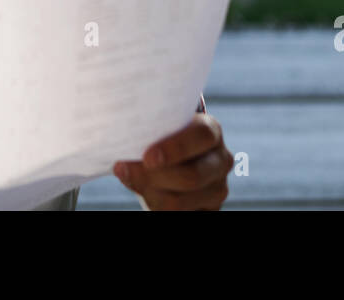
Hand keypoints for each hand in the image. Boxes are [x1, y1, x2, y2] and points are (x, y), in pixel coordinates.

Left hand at [113, 113, 232, 209]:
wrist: (175, 156)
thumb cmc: (162, 136)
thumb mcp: (159, 128)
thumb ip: (147, 133)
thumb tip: (123, 158)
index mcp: (211, 131)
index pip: (202, 136)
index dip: (176, 148)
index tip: (148, 157)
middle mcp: (220, 160)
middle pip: (191, 176)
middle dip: (153, 176)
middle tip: (124, 169)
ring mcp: (218, 187)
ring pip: (179, 201)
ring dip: (148, 192)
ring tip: (128, 178)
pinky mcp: (210, 209)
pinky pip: (179, 214)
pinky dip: (155, 206)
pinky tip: (144, 192)